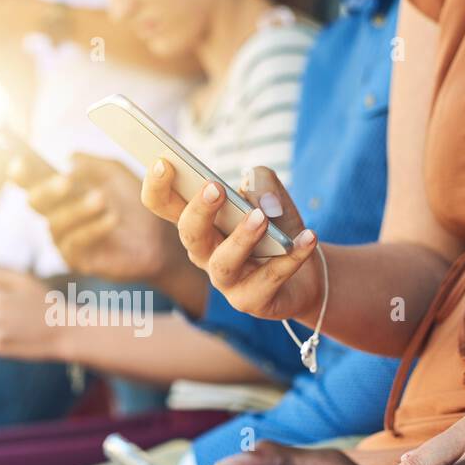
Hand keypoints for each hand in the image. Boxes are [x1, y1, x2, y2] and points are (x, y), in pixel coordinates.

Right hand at [21, 155, 185, 284]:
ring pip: (55, 223)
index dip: (22, 171)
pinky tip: (111, 219)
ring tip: (101, 199)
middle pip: (35, 201)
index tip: (20, 161)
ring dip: (78, 209)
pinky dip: (92, 229)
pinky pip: (74, 243)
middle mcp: (58, 214)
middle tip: (67, 181)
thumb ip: (93, 164)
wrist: (159, 237)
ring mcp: (65, 238)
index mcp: (62, 191)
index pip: (33, 179)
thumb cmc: (135, 204)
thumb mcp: (117, 174)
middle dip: (48, 190)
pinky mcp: (77, 259)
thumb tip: (69, 159)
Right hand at [142, 163, 321, 321]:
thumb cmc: (276, 228)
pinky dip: (292, 257)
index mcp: (199, 222)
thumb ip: (262, 183)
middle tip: (215, 188)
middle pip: (189, 234)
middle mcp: (204, 252)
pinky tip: (307, 237)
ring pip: (224, 262)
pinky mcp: (252, 301)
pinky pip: (270, 279)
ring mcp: (226, 281)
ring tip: (260, 217)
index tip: (163, 162)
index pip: (164, 205)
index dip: (157, 187)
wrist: (307, 273)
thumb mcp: (271, 194)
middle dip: (199, 211)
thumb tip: (262, 203)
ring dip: (241, 238)